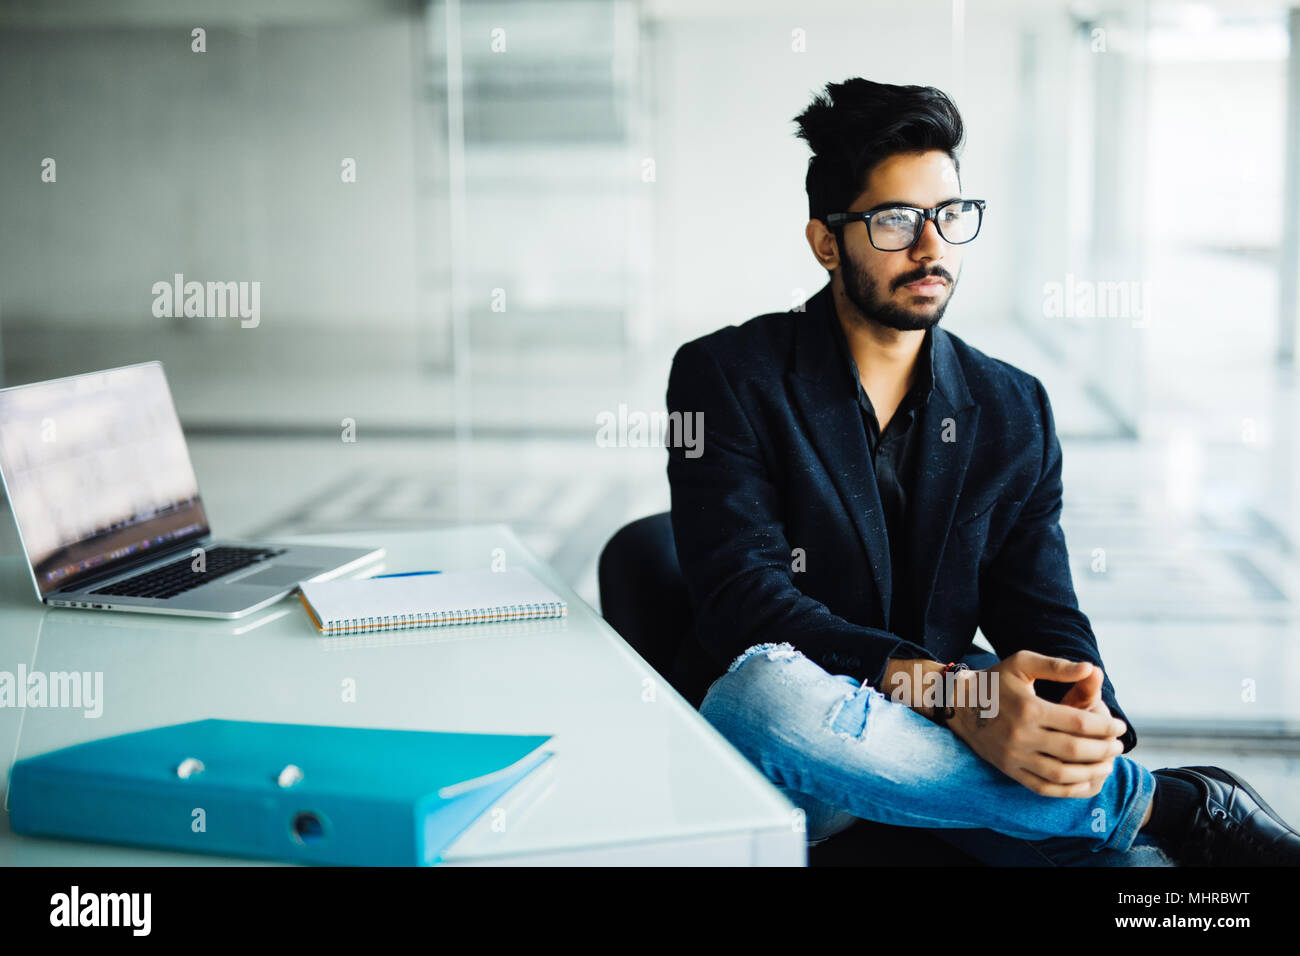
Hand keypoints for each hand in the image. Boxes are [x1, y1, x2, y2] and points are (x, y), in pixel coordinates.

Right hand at [948, 650, 1126, 798]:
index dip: (1106, 727)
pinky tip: (1086, 782)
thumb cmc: (996, 680)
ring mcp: (1015, 757)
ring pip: (1062, 774)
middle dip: (1104, 750)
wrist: (958, 704)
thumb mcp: (1023, 663)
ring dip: (1092, 772)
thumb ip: (1058, 666)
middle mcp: (1022, 736)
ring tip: (1107, 764)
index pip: (1079, 723)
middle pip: (1075, 751)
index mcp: (1029, 709)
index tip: (1120, 727)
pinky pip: (1045, 788)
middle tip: (1118, 746)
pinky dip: (1070, 790)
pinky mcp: (1010, 771)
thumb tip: (1092, 669)